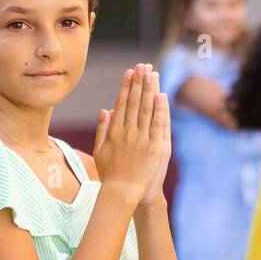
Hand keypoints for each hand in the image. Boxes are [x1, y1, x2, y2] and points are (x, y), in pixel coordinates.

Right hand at [94, 63, 170, 205]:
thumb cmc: (109, 175)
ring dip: (149, 89)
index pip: (121, 104)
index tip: (129, 72)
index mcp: (113, 132)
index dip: (126, 86)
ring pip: (146, 109)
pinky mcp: (154, 147)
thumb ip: (101, 129)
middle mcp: (127, 133)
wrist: (122, 194)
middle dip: (138, 82)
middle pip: (134, 102)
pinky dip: (159, 108)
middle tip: (142, 65)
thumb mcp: (99, 151)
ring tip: (152, 73)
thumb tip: (104, 110)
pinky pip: (157, 124)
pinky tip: (160, 94)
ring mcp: (141, 139)